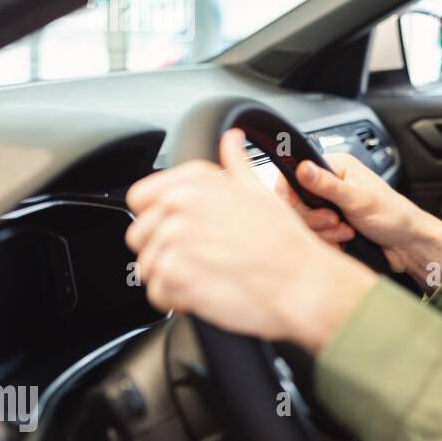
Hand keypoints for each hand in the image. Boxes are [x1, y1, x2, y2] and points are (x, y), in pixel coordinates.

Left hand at [124, 129, 376, 353]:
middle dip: (164, 251)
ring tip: (209, 276)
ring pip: (147, 267)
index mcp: (194, 183)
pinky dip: (178, 299)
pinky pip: (157, 293)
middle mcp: (178, 207)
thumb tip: (231, 140)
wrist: (302, 282)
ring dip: (172, 278)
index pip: (140, 197)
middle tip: (202, 259)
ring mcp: (173, 242)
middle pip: (139, 235)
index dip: (157, 217)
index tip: (180, 230)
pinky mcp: (174, 277)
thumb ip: (236, 164)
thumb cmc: (285, 242)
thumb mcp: (261, 192)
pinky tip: (207, 291)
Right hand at [273, 152, 441, 289]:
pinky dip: (328, 241)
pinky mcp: (332, 225)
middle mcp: (331, 183)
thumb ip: (328, 186)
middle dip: (316, 219)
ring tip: (348, 232)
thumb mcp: (359, 200)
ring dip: (325, 232)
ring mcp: (331, 205)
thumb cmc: (395, 217)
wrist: (409, 245)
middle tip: (336, 221)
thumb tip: (303, 167)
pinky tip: (346, 241)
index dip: (293, 195)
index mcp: (337, 166)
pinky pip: (315, 236)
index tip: (306, 209)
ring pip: (305, 222)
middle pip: (296, 203)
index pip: (294, 175)